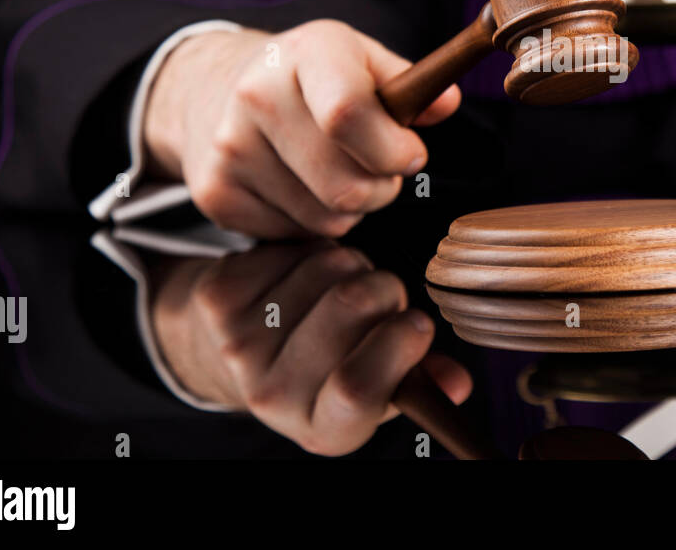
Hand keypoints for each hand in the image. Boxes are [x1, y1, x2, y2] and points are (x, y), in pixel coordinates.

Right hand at [143, 19, 459, 237]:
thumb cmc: (312, 78)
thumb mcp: (361, 60)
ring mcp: (229, 147)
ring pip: (325, 217)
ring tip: (336, 174)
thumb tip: (446, 103)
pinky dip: (308, 221)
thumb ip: (409, 83)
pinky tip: (299, 186)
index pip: (349, 113)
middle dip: (381, 188)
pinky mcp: (213, 191)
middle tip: (378, 169)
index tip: (412, 155)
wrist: (219, 89)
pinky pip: (292, 234)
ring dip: (349, 208)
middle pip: (345, 184)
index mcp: (307, 53)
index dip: (393, 149)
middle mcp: (257, 95)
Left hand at [150, 242, 471, 455]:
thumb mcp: (379, 384)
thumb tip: (457, 383)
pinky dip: (311, 250)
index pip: (357, 390)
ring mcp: (238, 346)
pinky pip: (294, 248)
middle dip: (384, 289)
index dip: (397, 346)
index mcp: (324, 427)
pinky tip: (302, 275)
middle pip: (350, 308)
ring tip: (339, 286)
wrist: (241, 351)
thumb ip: (420, 379)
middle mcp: (272, 397)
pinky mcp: (218, 299)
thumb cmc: (329, 365)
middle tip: (381, 297)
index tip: (418, 323)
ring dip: (349, 264)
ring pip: (327, 267)